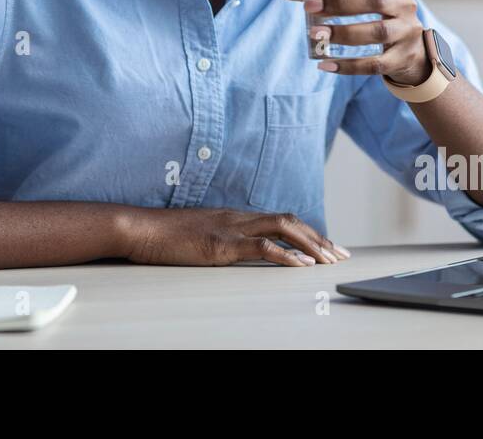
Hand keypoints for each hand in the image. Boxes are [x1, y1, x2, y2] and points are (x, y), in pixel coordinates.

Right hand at [121, 207, 350, 266]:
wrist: (140, 229)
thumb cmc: (165, 236)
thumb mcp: (201, 236)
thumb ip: (223, 239)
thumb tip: (240, 251)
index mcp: (235, 217)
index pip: (281, 220)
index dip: (308, 233)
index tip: (328, 248)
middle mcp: (238, 218)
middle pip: (290, 221)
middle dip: (319, 239)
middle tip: (342, 255)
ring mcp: (231, 228)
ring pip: (282, 228)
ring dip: (310, 245)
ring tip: (329, 260)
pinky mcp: (221, 244)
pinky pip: (261, 247)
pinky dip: (286, 256)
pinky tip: (301, 265)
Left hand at [282, 0, 429, 83]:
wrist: (410, 50)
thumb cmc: (378, 14)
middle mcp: (405, 5)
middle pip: (377, 1)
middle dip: (341, 3)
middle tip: (310, 6)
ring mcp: (406, 33)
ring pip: (377, 32)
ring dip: (343, 32)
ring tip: (315, 33)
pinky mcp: (400, 59)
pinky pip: (374, 64)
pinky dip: (349, 65)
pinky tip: (325, 63)